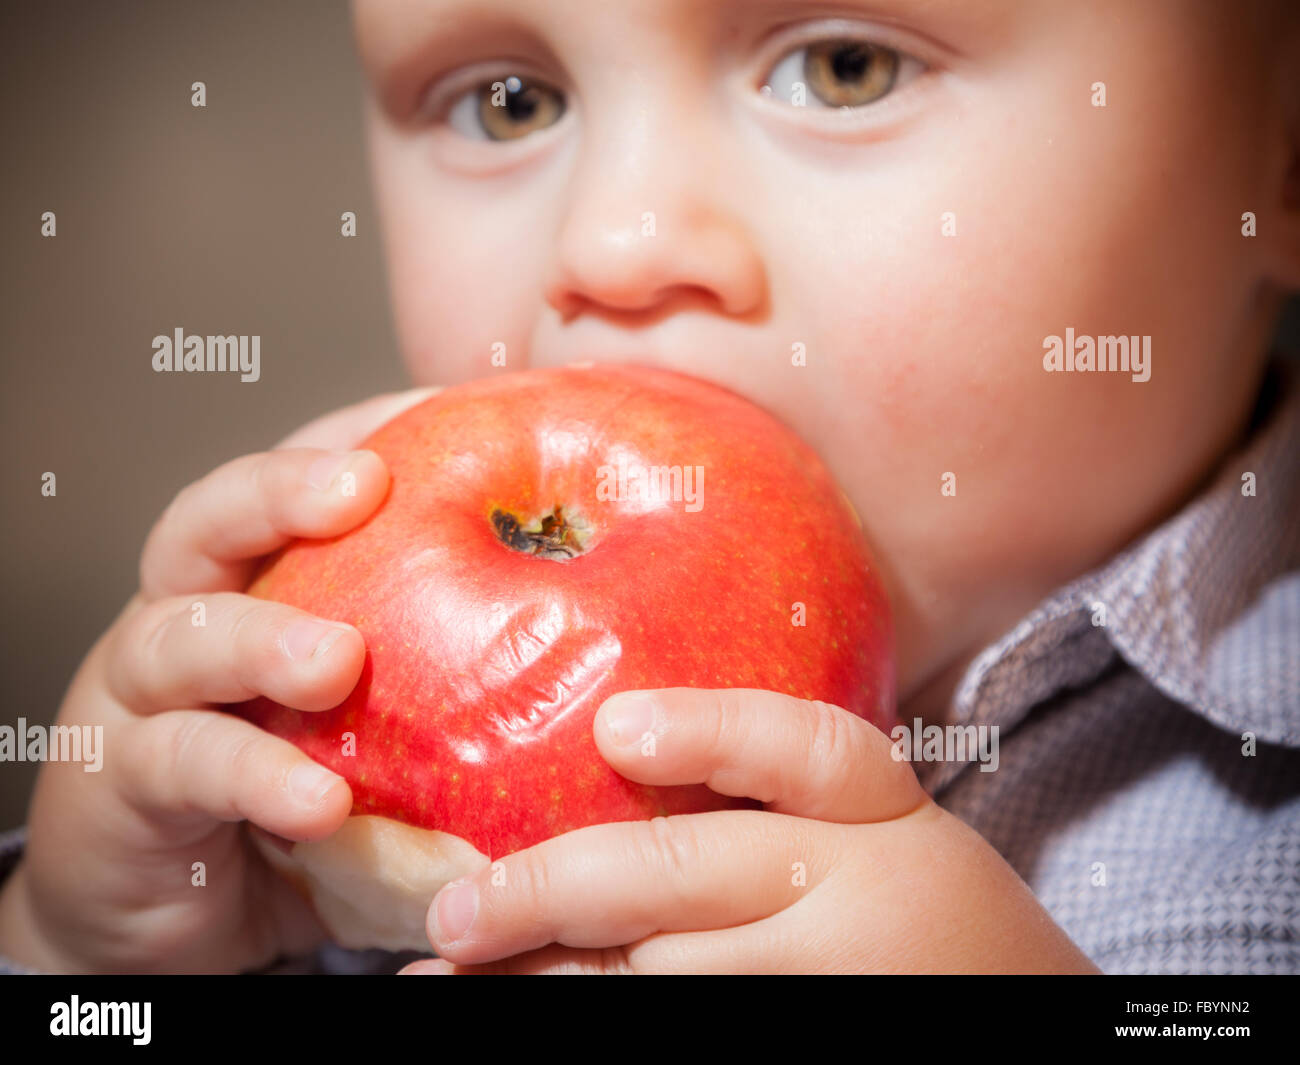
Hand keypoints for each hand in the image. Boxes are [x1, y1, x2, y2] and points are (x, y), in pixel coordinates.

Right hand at [0, 388, 436, 972]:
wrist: (165, 916)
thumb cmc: (297, 801)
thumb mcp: (374, 726)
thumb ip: (446, 682)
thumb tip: (591, 643)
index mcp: (254, 585)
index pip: (290, 485)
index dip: (351, 434)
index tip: (429, 406)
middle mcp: (188, 618)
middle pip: (208, 523)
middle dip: (280, 493)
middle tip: (361, 484)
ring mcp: (143, 699)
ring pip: (180, 636)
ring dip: (261, 640)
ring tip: (336, 661)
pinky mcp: (123, 786)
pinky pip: (184, 766)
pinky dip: (253, 774)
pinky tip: (317, 797)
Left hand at [403, 688, 1098, 973]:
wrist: (1040, 1028)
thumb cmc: (937, 926)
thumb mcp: (896, 845)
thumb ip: (794, 809)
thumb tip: (617, 760)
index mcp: (889, 822)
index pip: (806, 752)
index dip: (707, 736)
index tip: (614, 729)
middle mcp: (859, 898)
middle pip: (683, 873)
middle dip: (548, 888)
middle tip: (454, 910)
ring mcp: (828, 988)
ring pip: (656, 977)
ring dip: (541, 977)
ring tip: (449, 979)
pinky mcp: (805, 1043)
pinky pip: (678, 1033)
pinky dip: (601, 1022)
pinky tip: (530, 1015)